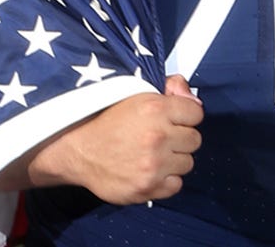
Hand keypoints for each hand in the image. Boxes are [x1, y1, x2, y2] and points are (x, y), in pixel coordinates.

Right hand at [27, 74, 203, 203]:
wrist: (77, 151)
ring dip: (174, 159)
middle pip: (194, 139)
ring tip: (153, 154)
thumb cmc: (104, 121)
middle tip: (160, 137)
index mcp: (155, 108)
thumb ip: (168, 88)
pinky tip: (150, 170)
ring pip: (187, 163)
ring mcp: (154, 164)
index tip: (174, 118)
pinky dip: (166, 179)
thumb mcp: (133, 93)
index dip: (185, 115)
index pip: (196, 112)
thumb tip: (192, 96)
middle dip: (180, 137)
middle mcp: (158, 136)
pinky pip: (176, 184)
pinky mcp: (149, 187)